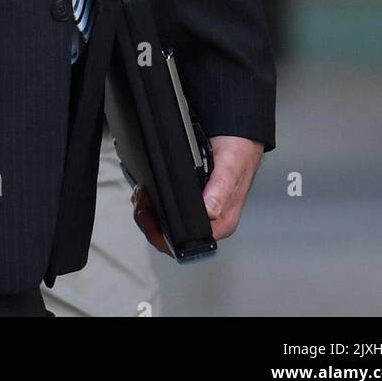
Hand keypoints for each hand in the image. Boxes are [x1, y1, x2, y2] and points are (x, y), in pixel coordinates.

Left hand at [131, 134, 263, 251]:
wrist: (239, 137)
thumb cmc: (239, 153)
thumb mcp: (230, 168)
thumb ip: (221, 189)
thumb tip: (210, 210)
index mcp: (222, 222)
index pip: (189, 243)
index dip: (165, 236)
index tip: (151, 217)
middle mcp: (211, 220)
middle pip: (174, 236)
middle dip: (151, 222)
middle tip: (142, 200)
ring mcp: (201, 211)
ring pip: (168, 223)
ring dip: (150, 211)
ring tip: (142, 195)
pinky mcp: (192, 199)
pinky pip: (168, 209)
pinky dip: (154, 202)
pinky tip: (148, 193)